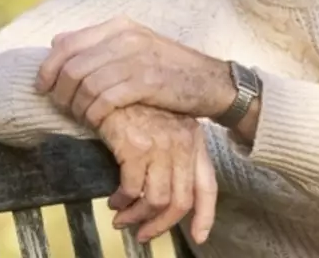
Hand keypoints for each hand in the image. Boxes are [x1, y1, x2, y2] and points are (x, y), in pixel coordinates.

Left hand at [36, 17, 234, 127]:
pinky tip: (97, 123)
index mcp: (118, 26)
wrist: (213, 83)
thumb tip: (56, 42)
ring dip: (77, 107)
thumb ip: (98, 44)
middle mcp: (125, 37)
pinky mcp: (147, 82)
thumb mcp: (135, 47)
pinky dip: (95, 115)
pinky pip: (105, 99)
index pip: (66, 43)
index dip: (48, 68)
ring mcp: (136, 58)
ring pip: (85, 84)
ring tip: (81, 119)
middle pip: (72, 66)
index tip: (43, 88)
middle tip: (62, 110)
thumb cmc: (169, 70)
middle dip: (60, 93)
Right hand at [97, 105, 216, 244]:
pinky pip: (132, 189)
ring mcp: (160, 145)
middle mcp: (182, 144)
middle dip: (160, 225)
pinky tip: (114, 201)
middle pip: (180, 201)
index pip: (206, 186)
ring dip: (137, 216)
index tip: (198, 236)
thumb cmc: (134, 103)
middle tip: (144, 234)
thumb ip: (172, 153)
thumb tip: (166, 192)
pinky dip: (122, 201)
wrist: (111, 82)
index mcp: (193, 140)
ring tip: (122, 219)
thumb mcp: (163, 125)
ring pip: (155, 200)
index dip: (204, 216)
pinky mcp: (135, 147)